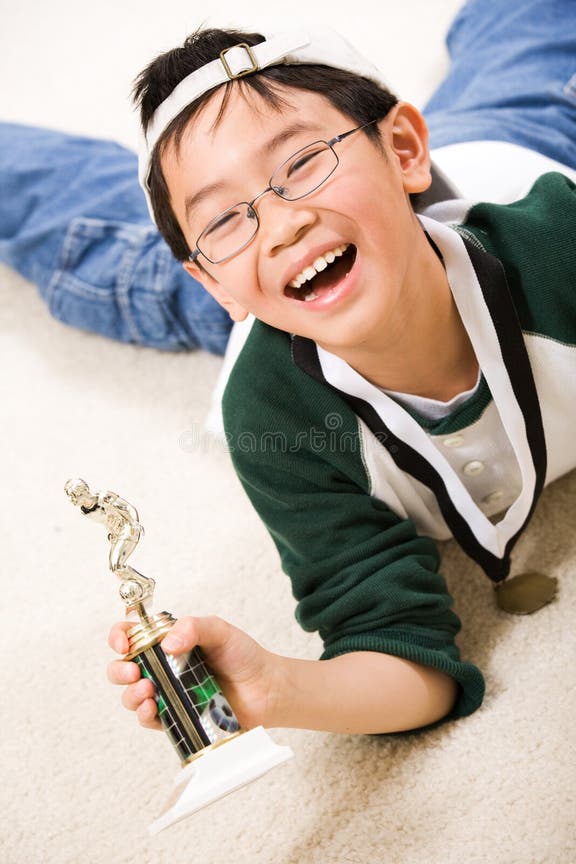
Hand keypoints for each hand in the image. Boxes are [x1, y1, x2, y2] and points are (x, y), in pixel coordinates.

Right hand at [107, 616, 278, 731]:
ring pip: (131, 696)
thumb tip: (167, 642)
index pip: (132, 634)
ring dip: (130, 694)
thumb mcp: (220, 630)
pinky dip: (144, 714)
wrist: (265, 689)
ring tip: (148, 690)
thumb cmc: (243, 656)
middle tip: (134, 671)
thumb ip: (194, 627)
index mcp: (169, 641)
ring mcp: (167, 693)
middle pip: (123, 668)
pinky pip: (149, 719)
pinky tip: (152, 708)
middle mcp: (163, 667)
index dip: (119, 636)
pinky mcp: (175, 718)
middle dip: (119, 670)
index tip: (123, 642)